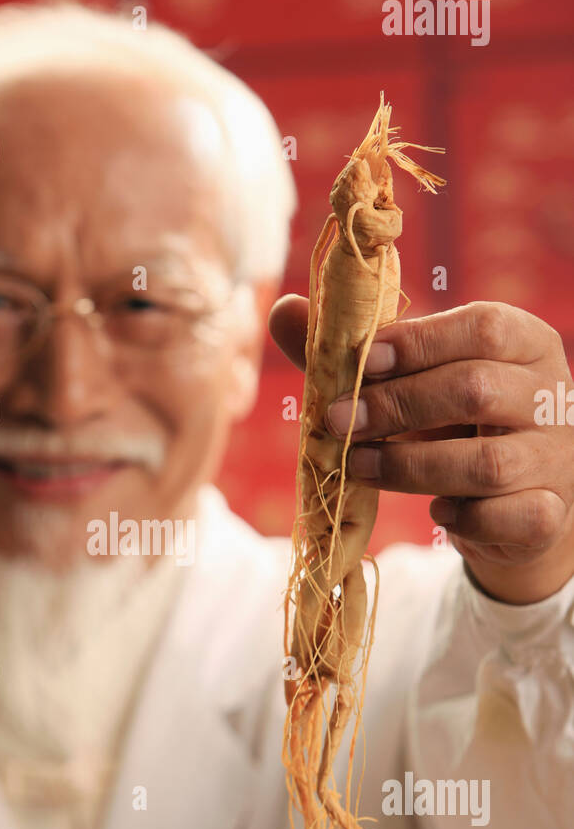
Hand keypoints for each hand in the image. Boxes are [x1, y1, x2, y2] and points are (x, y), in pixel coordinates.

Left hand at [269, 297, 573, 604]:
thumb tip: (283, 310)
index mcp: (526, 343)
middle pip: (476, 389)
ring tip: (358, 466)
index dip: (419, 342)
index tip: (359, 360)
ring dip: (411, 466)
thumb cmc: (456, 425)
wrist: (518, 499)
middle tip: (336, 420)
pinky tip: (435, 510)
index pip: (483, 327)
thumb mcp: (415, 382)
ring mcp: (556, 458)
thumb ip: (356, 354)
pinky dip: (463, 517)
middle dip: (396, 406)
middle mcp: (551, 395)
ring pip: (487, 462)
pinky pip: (508, 517)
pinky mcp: (550, 514)